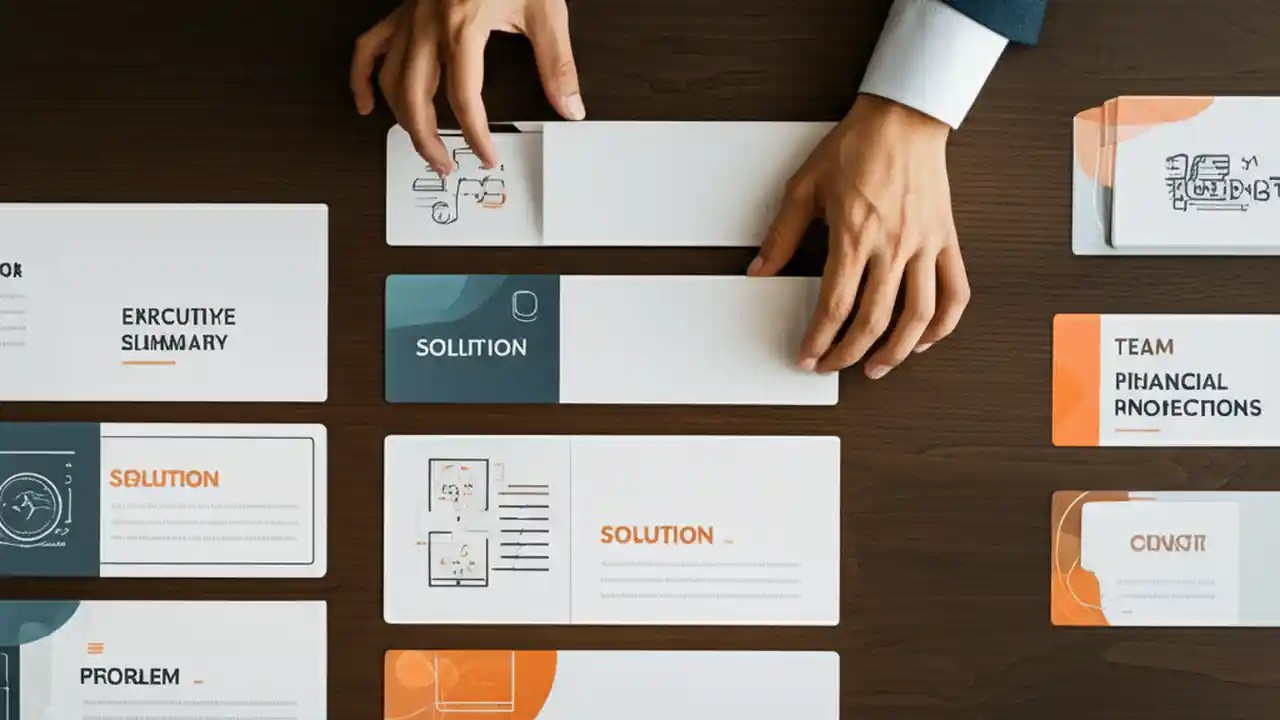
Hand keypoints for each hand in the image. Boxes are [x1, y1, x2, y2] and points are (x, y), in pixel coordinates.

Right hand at [350, 0, 583, 173]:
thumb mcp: (545, 10)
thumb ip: (557, 63)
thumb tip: (569, 106)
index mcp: (462, 26)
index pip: (463, 98)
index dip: (475, 135)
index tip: (486, 155)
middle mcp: (429, 25)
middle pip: (416, 98)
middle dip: (428, 140)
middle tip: (445, 164)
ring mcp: (410, 18)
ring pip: (390, 80)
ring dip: (400, 119)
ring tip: (421, 145)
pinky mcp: (402, 12)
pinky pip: (369, 47)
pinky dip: (362, 78)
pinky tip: (367, 105)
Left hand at [750, 94, 969, 378]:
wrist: (903, 117)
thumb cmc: (856, 147)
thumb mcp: (804, 187)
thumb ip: (781, 235)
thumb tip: (759, 271)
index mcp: (855, 235)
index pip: (835, 306)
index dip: (818, 339)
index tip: (807, 356)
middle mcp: (893, 246)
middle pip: (873, 320)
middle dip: (848, 353)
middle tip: (831, 366)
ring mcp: (925, 245)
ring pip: (918, 316)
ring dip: (896, 351)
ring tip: (877, 367)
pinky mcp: (947, 240)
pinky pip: (955, 292)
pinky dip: (942, 324)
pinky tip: (924, 339)